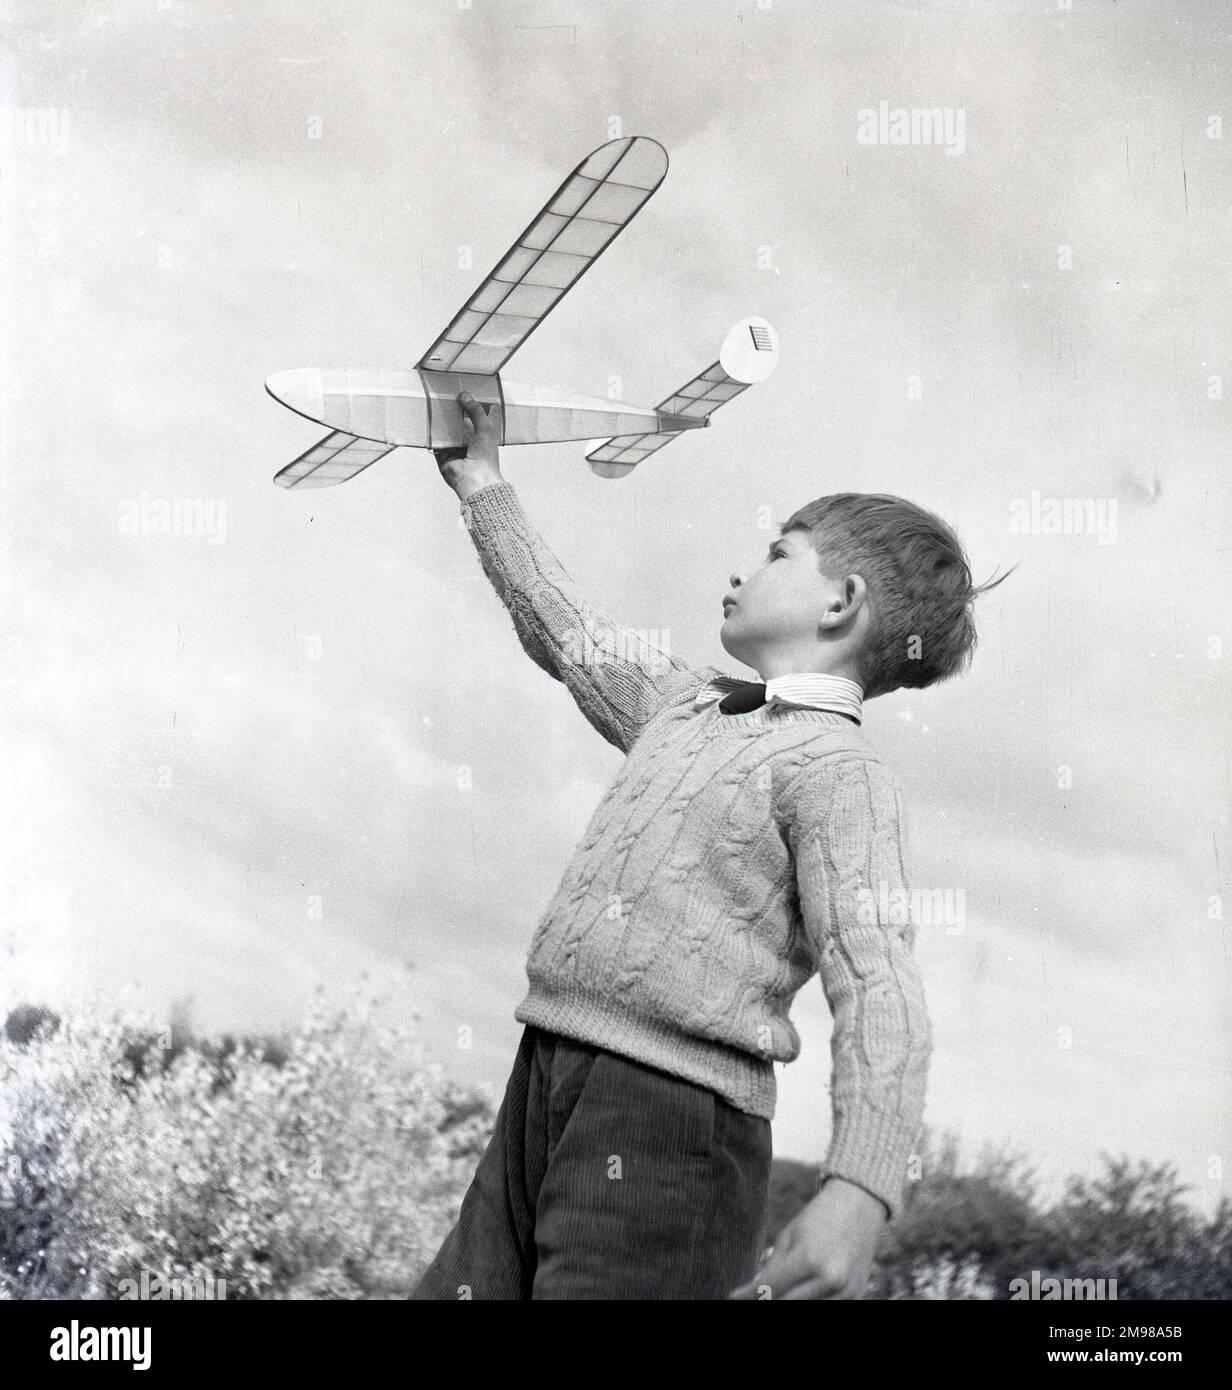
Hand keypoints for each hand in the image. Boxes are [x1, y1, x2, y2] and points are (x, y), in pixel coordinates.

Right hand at [435, 390, 503, 499]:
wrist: (475, 479)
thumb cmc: (486, 457)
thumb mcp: (486, 427)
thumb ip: (475, 410)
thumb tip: (464, 395)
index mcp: (483, 437)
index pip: (480, 418)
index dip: (475, 407)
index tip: (467, 394)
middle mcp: (469, 443)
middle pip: (460, 424)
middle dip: (454, 413)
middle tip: (446, 397)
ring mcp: (455, 450)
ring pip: (446, 432)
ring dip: (441, 422)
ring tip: (434, 405)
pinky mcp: (443, 456)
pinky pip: (435, 443)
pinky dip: (431, 435)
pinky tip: (427, 422)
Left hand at [727, 1176, 886, 1299]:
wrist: (860, 1206)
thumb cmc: (819, 1217)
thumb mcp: (790, 1236)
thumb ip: (773, 1267)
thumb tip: (754, 1292)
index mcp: (808, 1259)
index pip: (770, 1288)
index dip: (748, 1296)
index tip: (732, 1297)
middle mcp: (828, 1280)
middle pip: (787, 1305)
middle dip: (767, 1301)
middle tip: (752, 1298)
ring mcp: (844, 1292)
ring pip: (806, 1310)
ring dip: (787, 1301)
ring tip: (773, 1294)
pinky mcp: (855, 1296)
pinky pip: (825, 1308)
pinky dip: (809, 1303)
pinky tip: (796, 1294)